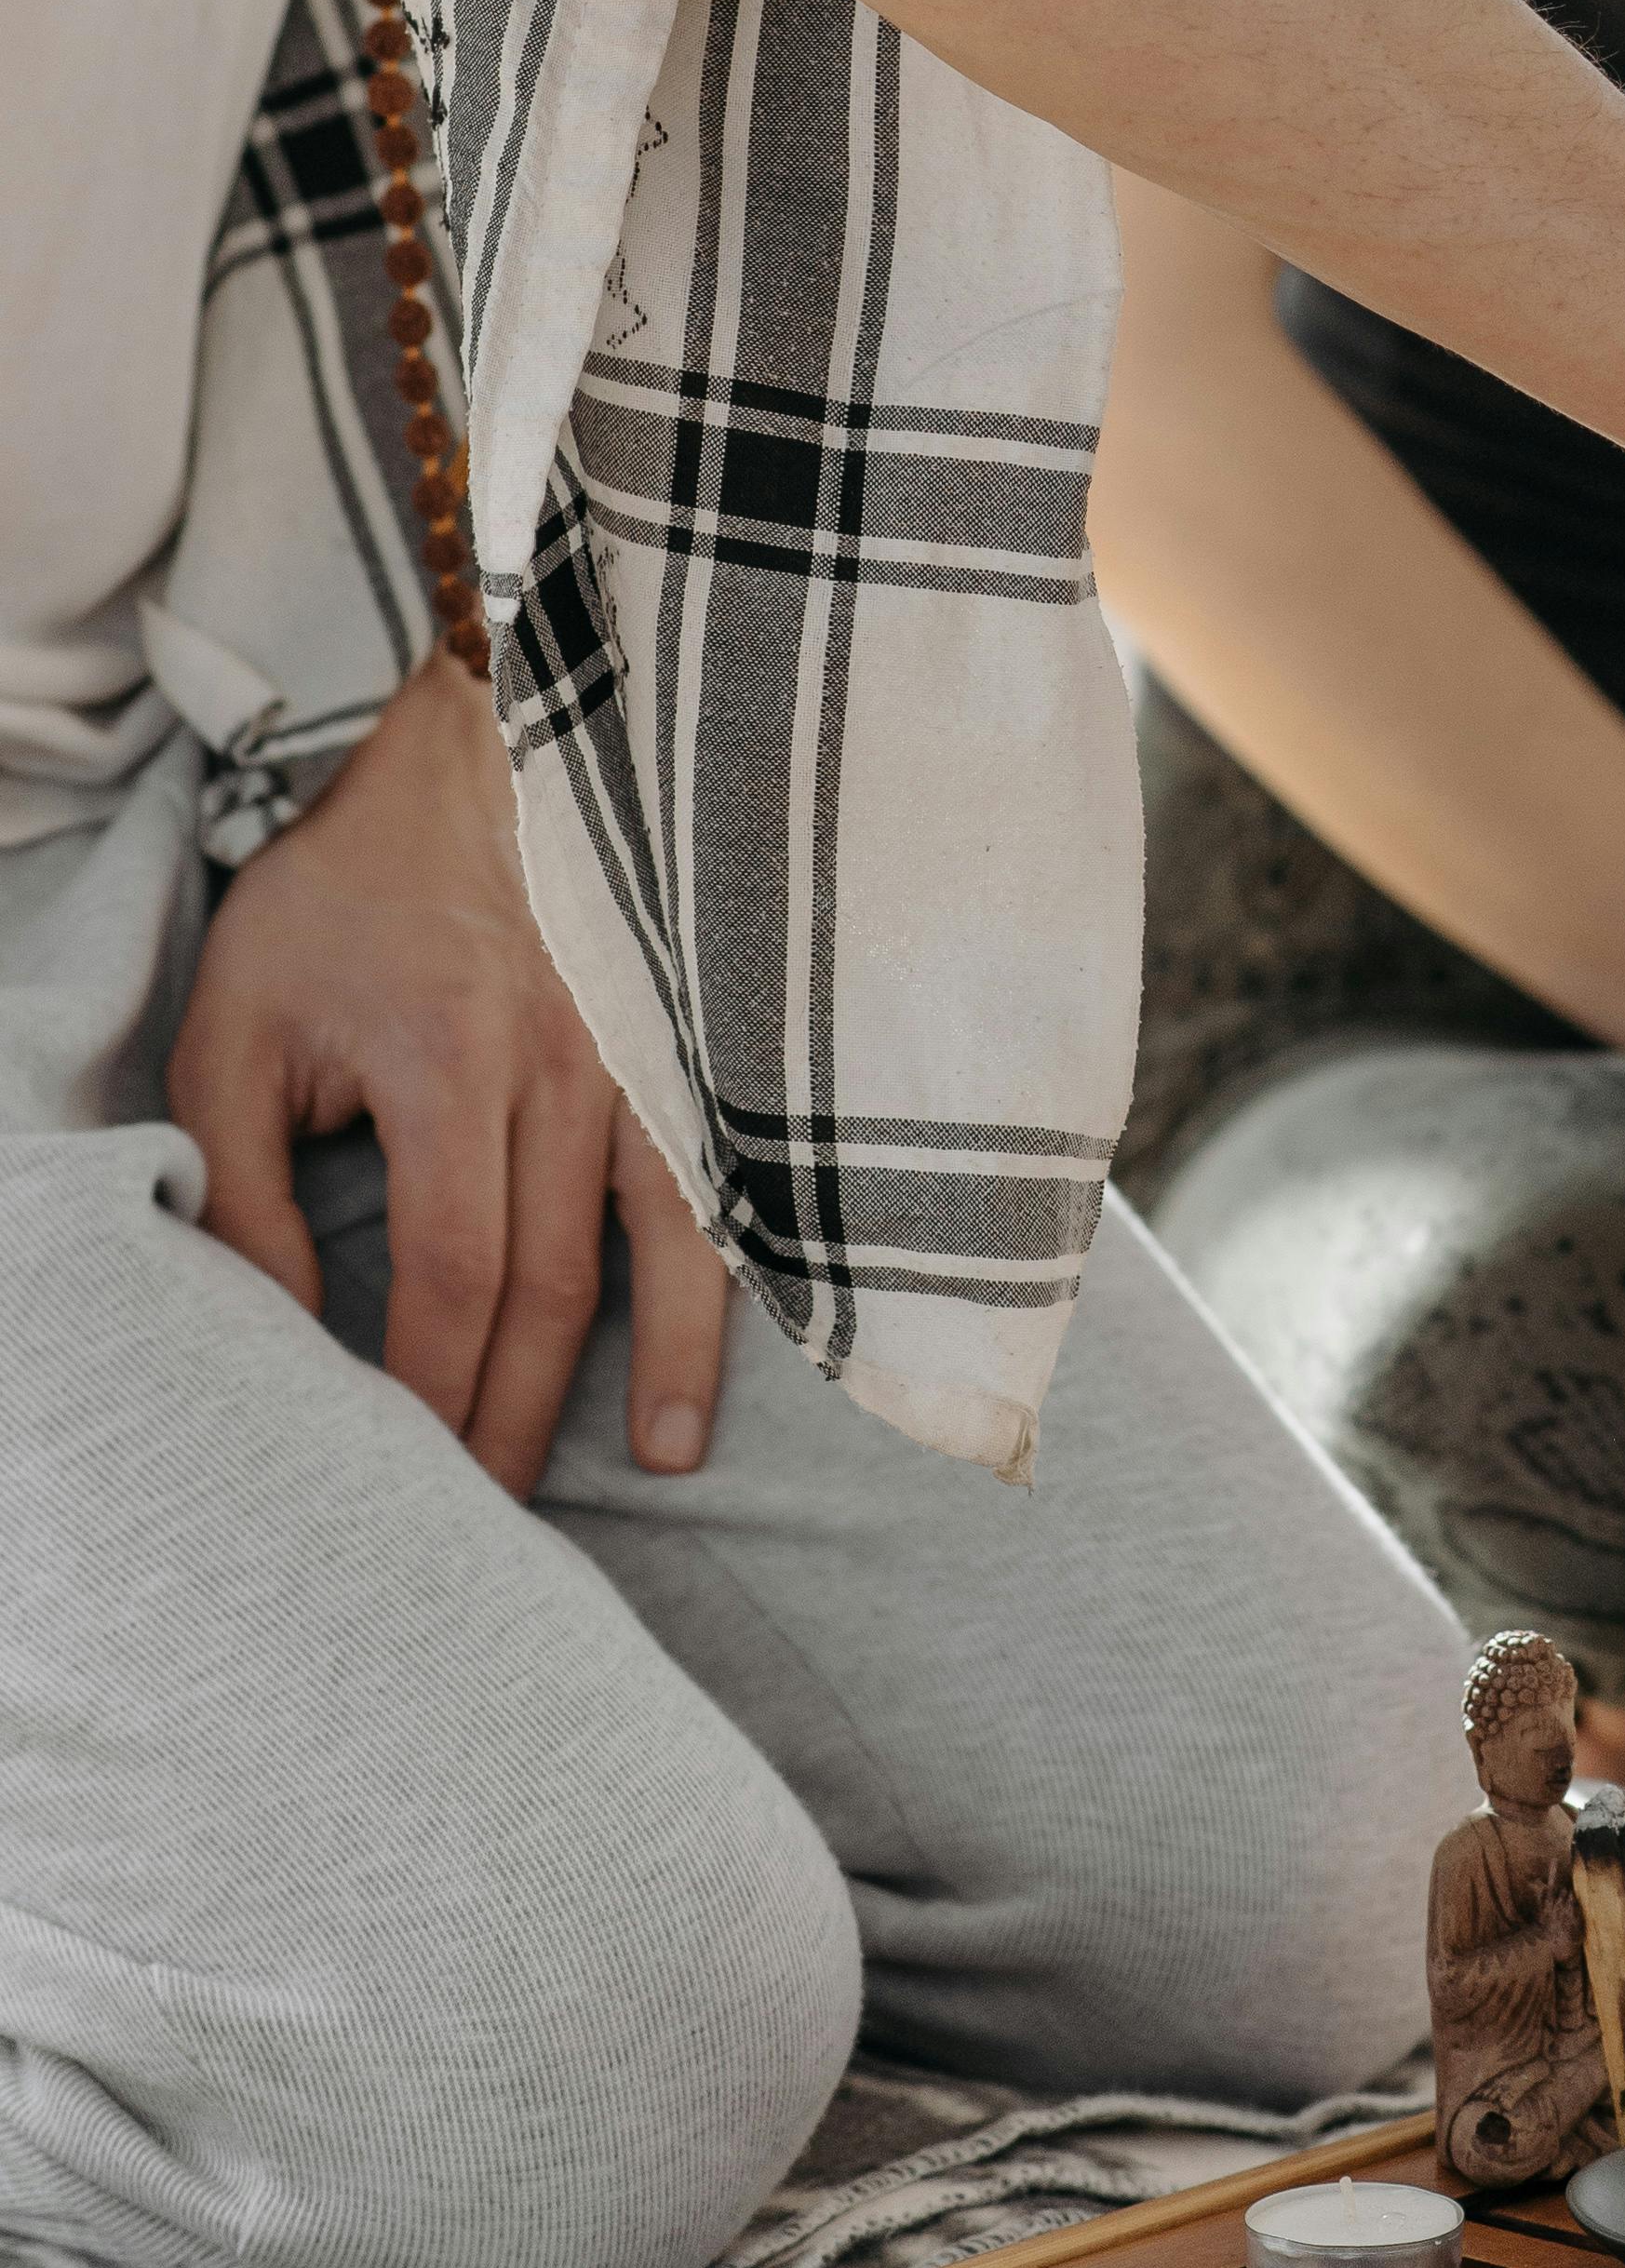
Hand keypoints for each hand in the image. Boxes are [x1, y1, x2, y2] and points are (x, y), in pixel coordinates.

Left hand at [168, 655, 726, 1496]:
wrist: (478, 752)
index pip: (452, 1273)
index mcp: (447, 1061)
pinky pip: (719, 1170)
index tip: (407, 1469)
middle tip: (494, 1515)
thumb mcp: (240, 1020)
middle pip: (553, 1284)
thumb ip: (239, 1176)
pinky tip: (742, 1330)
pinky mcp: (682, 1040)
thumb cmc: (343, 893)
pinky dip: (731, 1260)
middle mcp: (562, 1067)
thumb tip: (284, 1314)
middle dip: (522, 1413)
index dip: (433, 1390)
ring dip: (666, 1360)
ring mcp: (639, 1053)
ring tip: (666, 1459)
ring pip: (662, 1237)